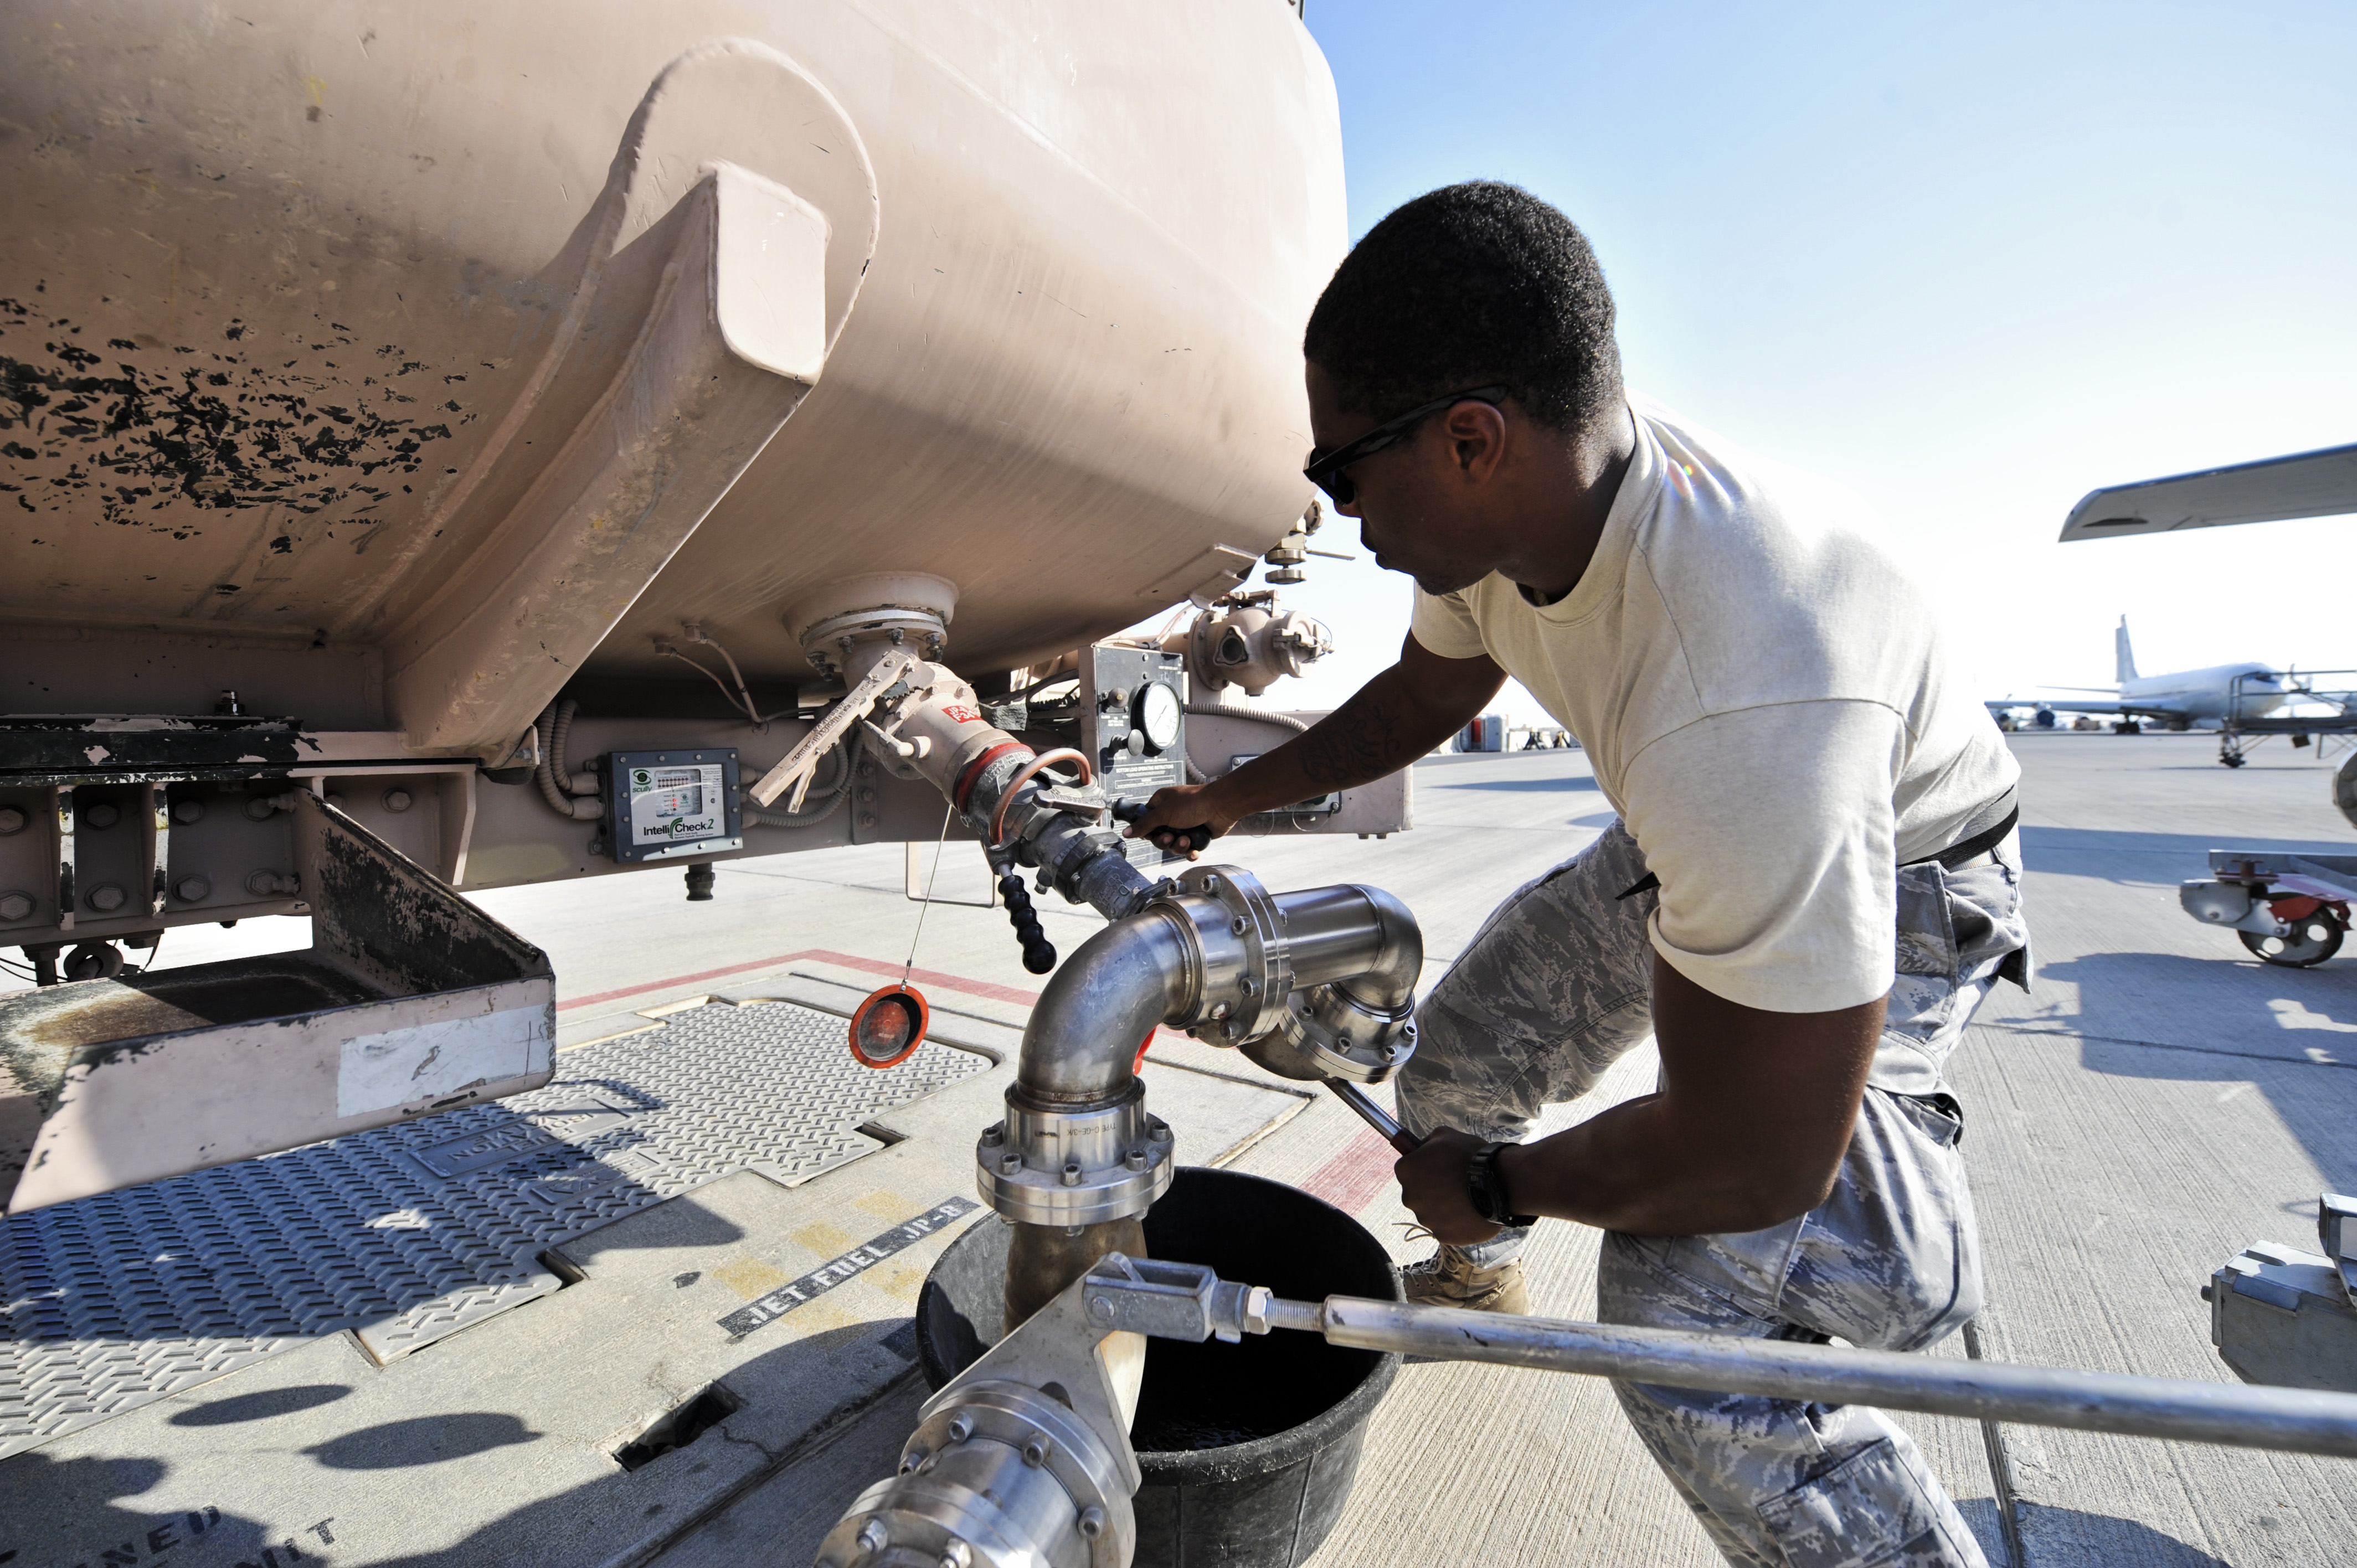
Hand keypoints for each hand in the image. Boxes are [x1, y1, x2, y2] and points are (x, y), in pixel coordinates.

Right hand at [1122, 782, 1241, 859]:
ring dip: (1179, 846)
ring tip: (1186, 839)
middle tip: (1170, 837)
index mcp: (1162, 804)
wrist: (1220, 807)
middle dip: (1164, 841)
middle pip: (1159, 837)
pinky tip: (1193, 850)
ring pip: (1173, 845)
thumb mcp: (1163, 813)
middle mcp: (1172, 815)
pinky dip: (1190, 852)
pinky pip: (1188, 850)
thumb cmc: (1194, 802)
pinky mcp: (1196, 836)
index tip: (1150, 834)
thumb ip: (1144, 824)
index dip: (1147, 831)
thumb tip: (1126, 832)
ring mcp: (1185, 826)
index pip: (1146, 821)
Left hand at [1393, 1126, 1502, 1245]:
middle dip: (1431, 1188)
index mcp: (1406, 1171)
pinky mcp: (1442, 1235)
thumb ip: (1426, 1142)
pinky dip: (1454, 1221)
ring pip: (1431, 1212)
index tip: (1437, 1166)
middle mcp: (1409, 1197)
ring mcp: (1425, 1218)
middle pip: (1416, 1193)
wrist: (1498, 1184)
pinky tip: (1469, 1211)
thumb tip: (1421, 1148)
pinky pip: (1445, 1227)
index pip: (1407, 1169)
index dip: (1422, 1166)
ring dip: (1443, 1206)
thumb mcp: (1444, 1135)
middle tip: (1453, 1182)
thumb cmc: (1469, 1156)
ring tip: (1465, 1198)